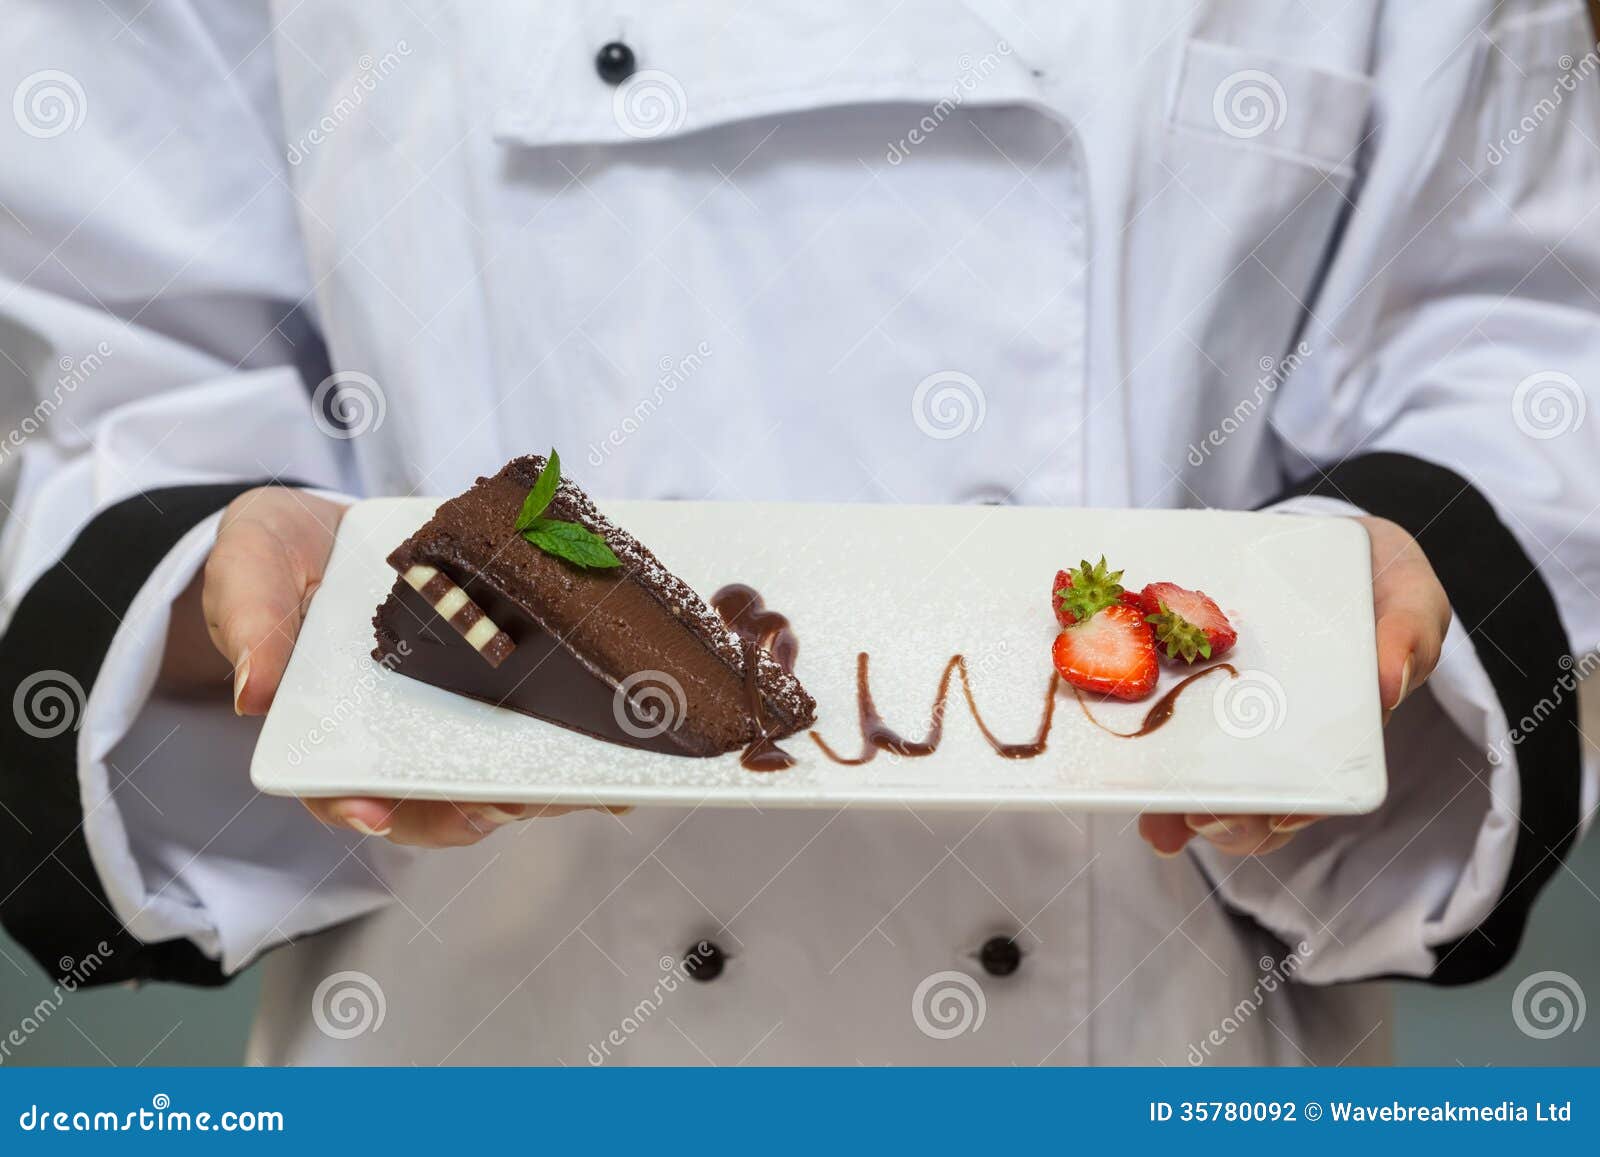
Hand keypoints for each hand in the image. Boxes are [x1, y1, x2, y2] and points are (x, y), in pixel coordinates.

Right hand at [164, 486, 609, 847]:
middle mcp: (395, 737)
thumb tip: (255, 692)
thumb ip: (249, 622)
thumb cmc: (273, 556)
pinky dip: (579, 736)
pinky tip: (628, 734)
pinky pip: (539, 720)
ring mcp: (451, 716)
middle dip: (485, 806)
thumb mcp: (247, 568)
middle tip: (517, 800)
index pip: (343, 790)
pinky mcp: (498, 680)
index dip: (363, 808)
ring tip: (594, 784)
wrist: (323, 529)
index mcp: (326, 730)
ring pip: (501, 771)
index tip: (378, 812)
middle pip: (440, 797)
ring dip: (549, 785)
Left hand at [1139, 515, 1449, 857]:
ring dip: (1175, 809)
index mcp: (1336, 730)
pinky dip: (1138, 751)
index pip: (1319, 790)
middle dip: (1228, 822)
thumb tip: (1389, 683)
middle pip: (1255, 800)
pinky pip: (1160, 723)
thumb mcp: (1409, 597)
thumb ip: (1409, 634)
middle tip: (1200, 817)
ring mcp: (1227, 715)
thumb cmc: (1376, 580)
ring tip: (1158, 823)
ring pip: (1202, 779)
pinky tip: (1114, 768)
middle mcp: (1277, 736)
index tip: (1278, 818)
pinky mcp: (1183, 683)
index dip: (1297, 811)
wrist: (1325, 544)